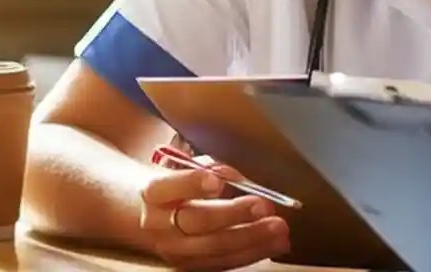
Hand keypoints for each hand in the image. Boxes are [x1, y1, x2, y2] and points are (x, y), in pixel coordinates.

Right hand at [138, 165, 290, 270]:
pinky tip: (276, 243)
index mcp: (154, 192)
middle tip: (264, 205)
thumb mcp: (185, 167)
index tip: (218, 180)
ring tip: (279, 228)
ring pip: (214, 248)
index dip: (193, 183)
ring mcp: (174, 250)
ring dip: (252, 238)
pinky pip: (223, 263)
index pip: (169, 187)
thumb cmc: (177, 186)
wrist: (151, 216)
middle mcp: (159, 225)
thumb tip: (239, 180)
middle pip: (196, 221)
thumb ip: (210, 169)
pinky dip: (253, 253)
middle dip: (233, 214)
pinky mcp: (190, 267)